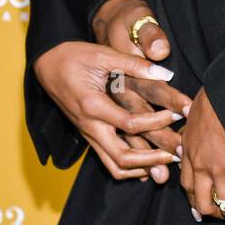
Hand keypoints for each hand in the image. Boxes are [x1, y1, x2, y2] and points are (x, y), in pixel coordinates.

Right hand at [33, 42, 184, 181]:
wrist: (47, 64)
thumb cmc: (74, 56)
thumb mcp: (103, 55)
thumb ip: (134, 64)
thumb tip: (165, 73)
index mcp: (93, 106)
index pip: (131, 124)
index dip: (157, 122)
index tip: (177, 115)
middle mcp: (89, 126)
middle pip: (123, 158)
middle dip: (153, 159)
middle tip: (178, 153)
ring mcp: (88, 134)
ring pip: (115, 166)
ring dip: (142, 169)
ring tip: (167, 163)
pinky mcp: (89, 136)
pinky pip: (109, 161)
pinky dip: (130, 168)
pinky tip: (149, 163)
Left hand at [179, 87, 224, 220]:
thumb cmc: (214, 97)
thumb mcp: (193, 114)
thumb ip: (190, 132)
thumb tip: (187, 138)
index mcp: (190, 154)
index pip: (188, 188)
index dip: (197, 200)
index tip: (206, 206)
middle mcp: (203, 168)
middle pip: (205, 206)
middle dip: (217, 211)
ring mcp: (223, 171)